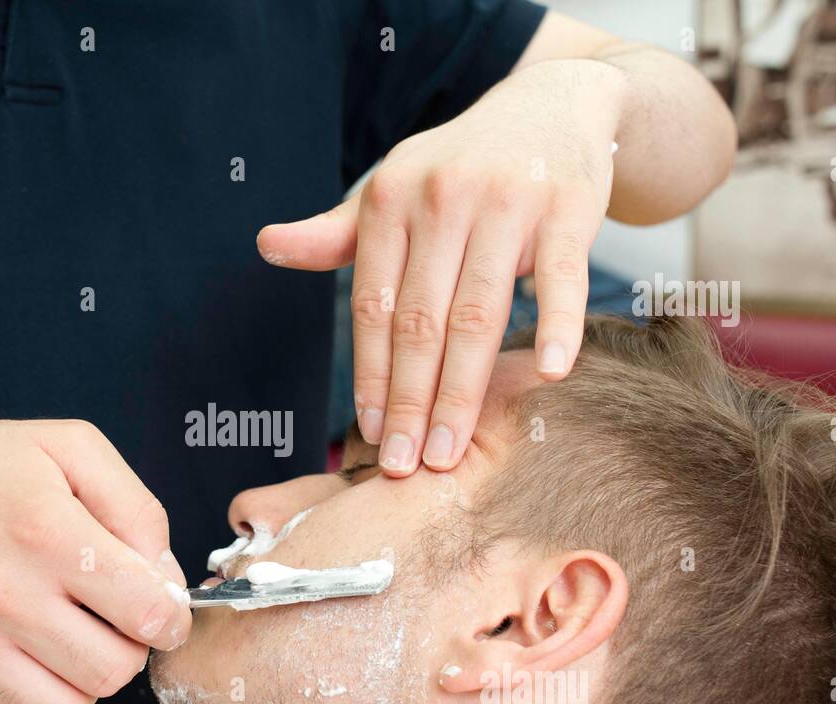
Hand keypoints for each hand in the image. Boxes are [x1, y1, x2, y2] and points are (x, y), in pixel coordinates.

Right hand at [0, 419, 191, 703]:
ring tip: (65, 644)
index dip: (172, 618)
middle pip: (111, 672)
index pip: (147, 612)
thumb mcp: (71, 450)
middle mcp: (1, 592)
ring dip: (78, 686)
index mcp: (45, 531)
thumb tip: (166, 582)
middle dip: (127, 651)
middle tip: (109, 623)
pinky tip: (22, 670)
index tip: (162, 611)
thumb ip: (136, 510)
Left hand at [258, 59, 624, 474]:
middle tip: (402, 466)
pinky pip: (562, 278)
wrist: (551, 104)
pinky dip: (559, 326)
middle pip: (421, 322)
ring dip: (462, 391)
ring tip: (449, 452)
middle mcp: (442, 197)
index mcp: (390, 200)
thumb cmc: (458, 166)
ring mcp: (507, 202)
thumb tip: (266, 245)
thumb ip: (337, 233)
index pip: (374, 307)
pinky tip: (551, 375)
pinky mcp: (569, 208)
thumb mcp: (392, 190)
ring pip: (479, 314)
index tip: (367, 435)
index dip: (370, 376)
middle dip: (409, 402)